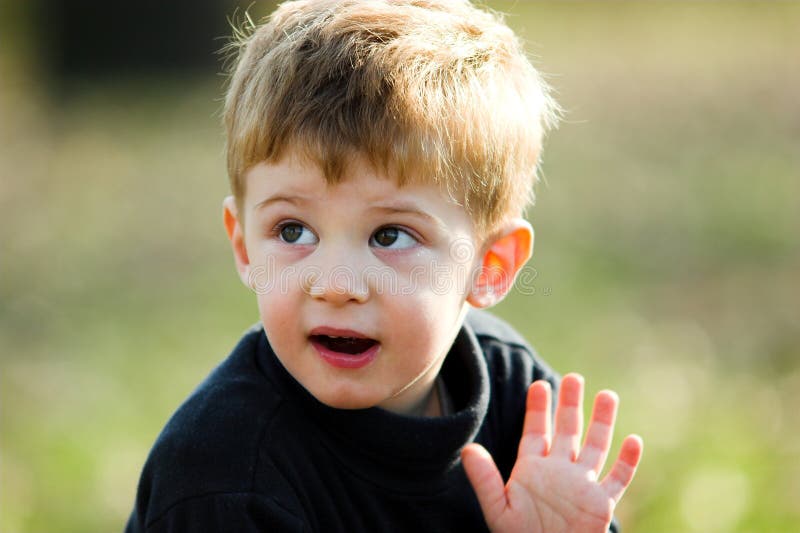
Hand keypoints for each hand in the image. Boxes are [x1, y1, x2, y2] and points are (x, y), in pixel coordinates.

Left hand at [461, 373, 642, 532]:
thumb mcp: (498, 508)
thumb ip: (485, 478)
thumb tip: (468, 448)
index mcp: (533, 469)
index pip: (536, 432)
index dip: (538, 408)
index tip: (539, 385)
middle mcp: (559, 471)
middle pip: (567, 430)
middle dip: (570, 404)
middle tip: (574, 378)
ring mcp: (582, 485)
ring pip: (596, 446)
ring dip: (602, 422)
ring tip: (608, 395)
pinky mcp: (601, 504)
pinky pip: (618, 479)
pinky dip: (628, 462)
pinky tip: (634, 440)